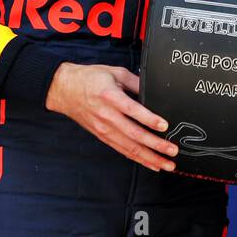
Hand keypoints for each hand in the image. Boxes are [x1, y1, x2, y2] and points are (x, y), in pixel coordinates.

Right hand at [44, 62, 178, 171]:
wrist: (64, 89)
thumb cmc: (89, 79)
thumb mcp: (114, 72)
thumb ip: (135, 81)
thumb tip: (154, 90)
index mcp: (110, 96)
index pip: (132, 110)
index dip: (149, 119)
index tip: (164, 126)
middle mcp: (107, 116)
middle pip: (134, 134)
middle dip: (156, 145)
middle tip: (172, 151)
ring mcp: (104, 129)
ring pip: (130, 147)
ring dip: (150, 157)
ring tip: (167, 164)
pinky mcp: (102, 136)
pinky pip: (122, 150)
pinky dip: (138, 158)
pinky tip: (151, 163)